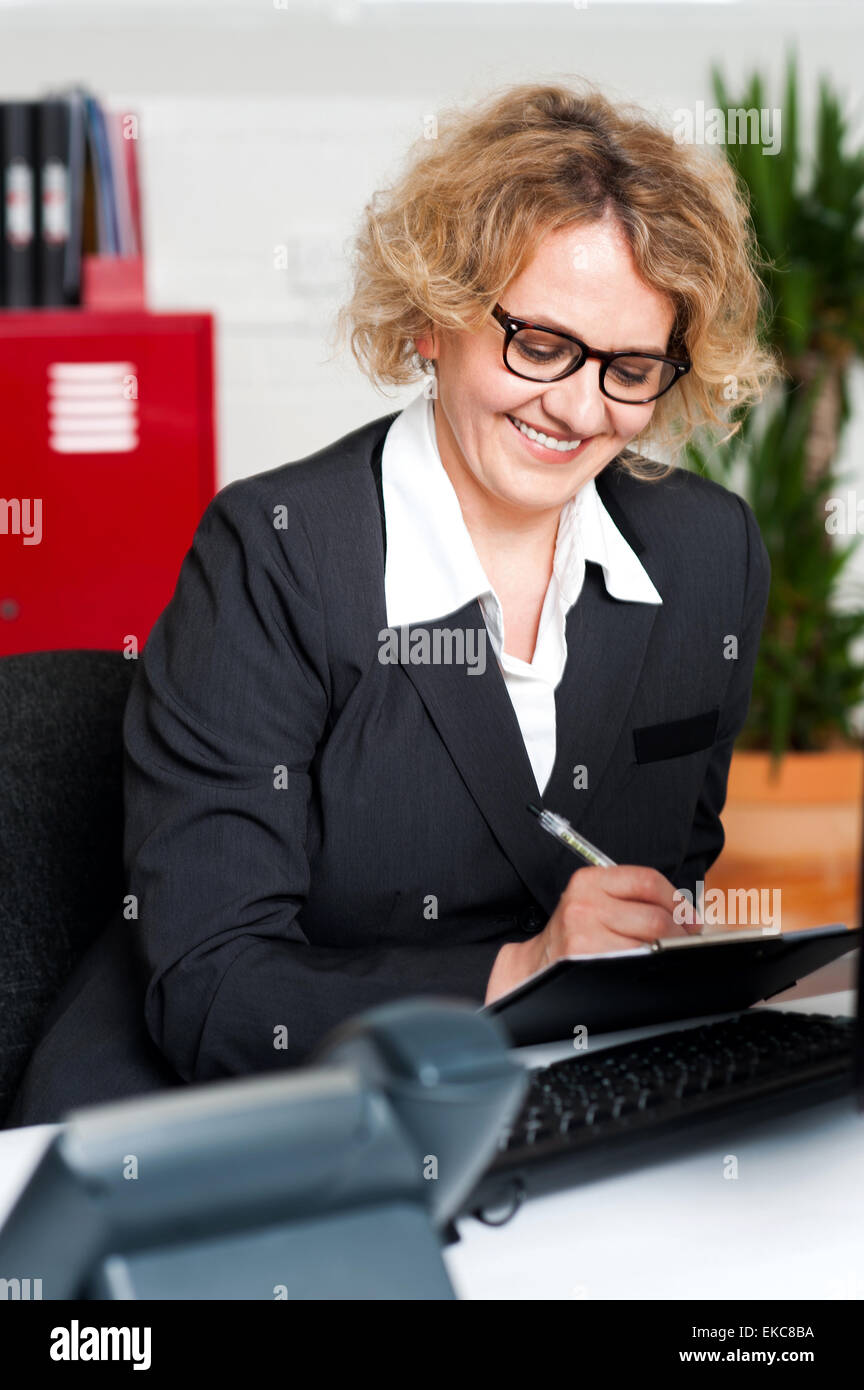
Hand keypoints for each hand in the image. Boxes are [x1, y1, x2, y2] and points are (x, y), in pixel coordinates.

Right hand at [485, 864, 701, 1004]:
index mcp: (589, 880)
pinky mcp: (584, 957)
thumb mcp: (595, 902)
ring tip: (669, 952)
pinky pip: (635, 961)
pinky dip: (650, 966)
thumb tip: (685, 914)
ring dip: (668, 950)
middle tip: (685, 939)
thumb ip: (632, 898)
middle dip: (679, 931)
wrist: (538, 962)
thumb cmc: (576, 933)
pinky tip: (649, 965)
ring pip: (650, 941)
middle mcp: (584, 902)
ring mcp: (583, 931)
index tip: (689, 916)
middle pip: (654, 916)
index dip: (676, 901)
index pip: (647, 881)